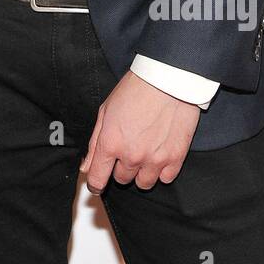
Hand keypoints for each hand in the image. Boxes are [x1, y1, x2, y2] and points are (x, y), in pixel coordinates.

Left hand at [80, 70, 199, 194]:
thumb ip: (95, 143)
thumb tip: (87, 166)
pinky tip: (159, 154)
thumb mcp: (106, 111)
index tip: (97, 183)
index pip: (97, 178)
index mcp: (111, 143)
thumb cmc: (135, 90)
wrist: (167, 80)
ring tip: (144, 153)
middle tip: (128, 149)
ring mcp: (155, 159)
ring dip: (141, 172)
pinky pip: (166, 178)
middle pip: (121, 179)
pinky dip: (162, 170)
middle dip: (121, 168)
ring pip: (143, 183)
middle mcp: (132, 155)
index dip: (95, 184)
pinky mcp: (176, 158)